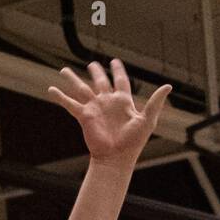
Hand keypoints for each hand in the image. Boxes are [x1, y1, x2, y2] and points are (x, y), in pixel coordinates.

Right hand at [48, 59, 170, 161]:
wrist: (116, 158)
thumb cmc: (133, 142)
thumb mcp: (147, 120)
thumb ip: (155, 102)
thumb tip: (168, 86)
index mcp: (123, 102)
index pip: (121, 81)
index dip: (118, 70)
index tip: (115, 61)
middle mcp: (107, 103)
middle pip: (101, 82)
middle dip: (96, 72)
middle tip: (92, 64)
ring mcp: (95, 108)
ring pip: (82, 89)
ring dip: (73, 79)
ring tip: (64, 70)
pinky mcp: (84, 116)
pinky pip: (70, 104)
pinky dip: (60, 97)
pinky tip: (51, 89)